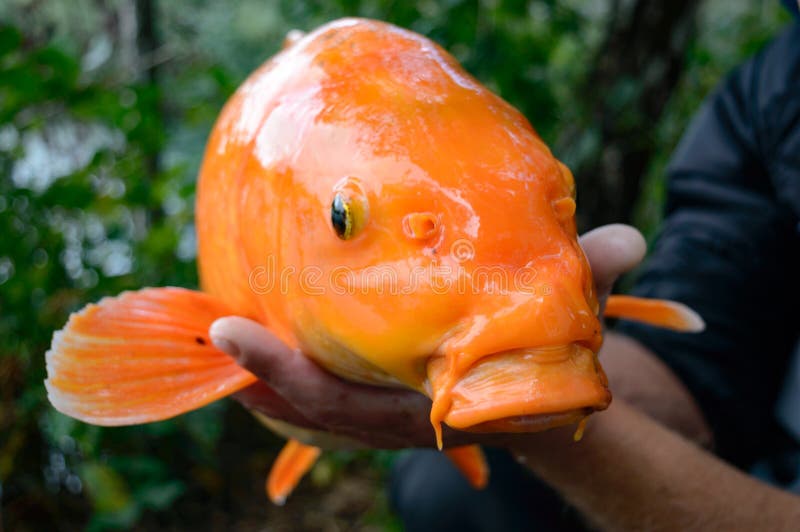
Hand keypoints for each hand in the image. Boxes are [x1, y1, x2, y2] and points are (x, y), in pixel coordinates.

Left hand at [209, 224, 645, 448]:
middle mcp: (398, 418)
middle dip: (259, 373)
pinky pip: (319, 393)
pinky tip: (257, 340)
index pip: (346, 404)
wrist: (544, 398)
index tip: (236, 332)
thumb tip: (629, 242)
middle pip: (309, 410)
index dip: (288, 374)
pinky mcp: (378, 396)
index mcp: (433, 408)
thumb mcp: (569, 317)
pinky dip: (283, 372)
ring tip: (218, 335)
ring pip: (307, 408)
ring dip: (261, 377)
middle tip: (214, 328)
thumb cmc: (548, 353)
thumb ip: (592, 280)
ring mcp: (384, 412)